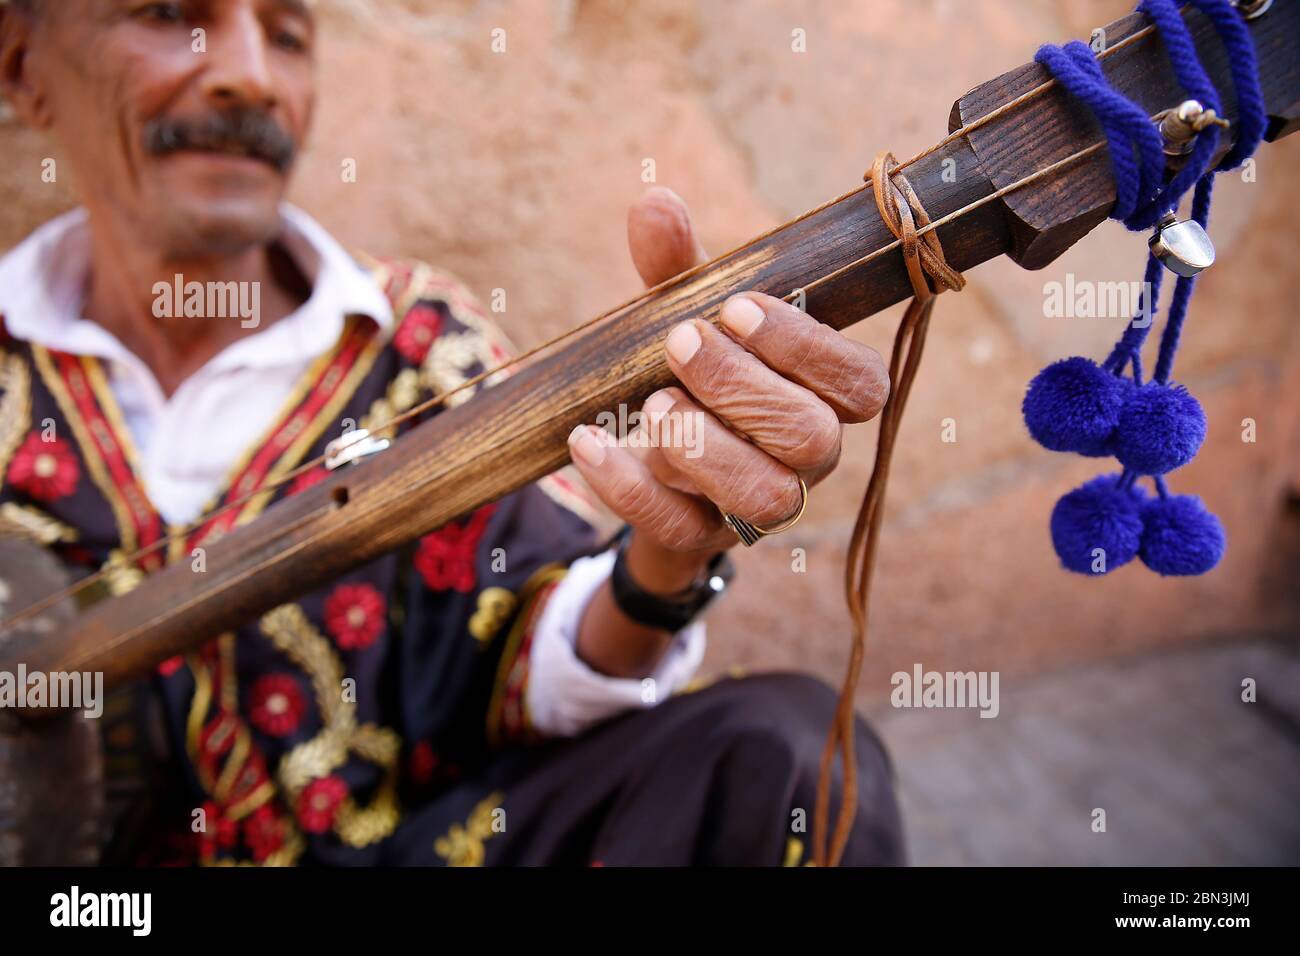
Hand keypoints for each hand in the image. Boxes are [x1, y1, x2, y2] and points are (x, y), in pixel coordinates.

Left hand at [566, 187, 889, 593]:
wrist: (647, 455)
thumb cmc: (692, 372)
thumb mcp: (686, 311)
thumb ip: (678, 266)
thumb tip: (654, 201)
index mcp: (825, 396)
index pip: (862, 385)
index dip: (809, 348)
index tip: (737, 307)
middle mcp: (807, 458)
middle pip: (811, 438)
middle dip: (745, 387)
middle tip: (680, 341)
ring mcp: (756, 505)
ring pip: (766, 499)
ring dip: (705, 447)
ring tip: (654, 403)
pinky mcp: (699, 537)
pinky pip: (678, 530)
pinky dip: (628, 487)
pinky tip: (586, 441)